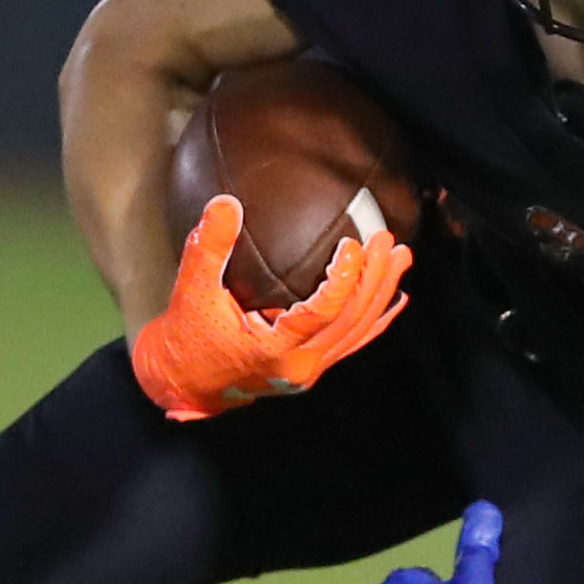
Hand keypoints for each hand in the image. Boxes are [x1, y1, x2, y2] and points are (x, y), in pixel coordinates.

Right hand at [126, 194, 413, 421]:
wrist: (183, 380)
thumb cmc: (187, 335)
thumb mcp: (192, 290)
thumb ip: (209, 247)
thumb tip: (226, 204)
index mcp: (273, 351)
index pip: (322, 314)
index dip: (344, 280)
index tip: (352, 246)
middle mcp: (299, 366)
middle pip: (353, 321)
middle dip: (375, 278)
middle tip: (386, 240)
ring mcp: (310, 370)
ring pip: (359, 332)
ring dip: (382, 293)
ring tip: (400, 258)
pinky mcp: (313, 368)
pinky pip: (353, 342)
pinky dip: (376, 319)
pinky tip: (396, 297)